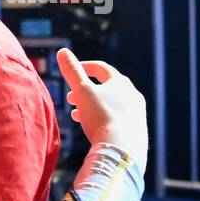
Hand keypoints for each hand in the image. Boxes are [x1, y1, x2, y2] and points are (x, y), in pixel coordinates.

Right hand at [56, 48, 147, 172]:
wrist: (122, 148)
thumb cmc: (101, 117)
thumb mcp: (81, 91)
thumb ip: (72, 71)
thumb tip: (62, 52)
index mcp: (120, 82)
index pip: (101, 68)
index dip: (84, 68)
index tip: (71, 71)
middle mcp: (132, 94)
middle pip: (106, 87)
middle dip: (86, 91)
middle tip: (70, 98)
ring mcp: (137, 112)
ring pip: (110, 104)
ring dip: (92, 106)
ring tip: (76, 114)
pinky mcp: (136, 128)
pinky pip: (116, 118)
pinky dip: (102, 118)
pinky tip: (93, 128)